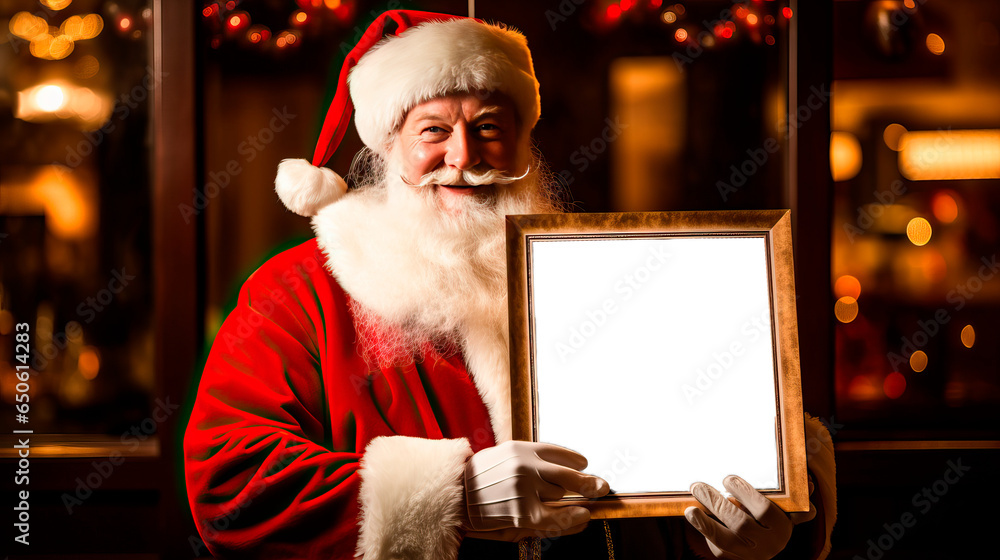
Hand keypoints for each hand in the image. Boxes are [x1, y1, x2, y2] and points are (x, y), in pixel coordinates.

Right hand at [462, 440, 608, 540]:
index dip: (576, 461)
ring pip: (561, 495)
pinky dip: (572, 518)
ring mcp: (525, 489)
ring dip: (568, 500)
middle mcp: (525, 465)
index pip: (558, 452)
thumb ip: (531, 459)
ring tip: (569, 506)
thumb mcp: (503, 457)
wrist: (452, 497)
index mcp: (520, 448)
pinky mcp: (523, 512)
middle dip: (589, 483)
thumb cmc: (479, 479)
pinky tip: (583, 517)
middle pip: (569, 475)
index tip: (584, 466)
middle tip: (603, 486)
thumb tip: (570, 466)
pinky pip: (556, 516)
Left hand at [684, 475, 816, 559]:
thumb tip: (809, 484)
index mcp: (782, 527)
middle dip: (717, 504)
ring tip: (690, 509)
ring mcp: (751, 555)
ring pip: (726, 541)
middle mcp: (769, 544)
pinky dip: (705, 534)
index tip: (728, 478)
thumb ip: (793, 497)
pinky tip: (695, 518)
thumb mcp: (785, 509)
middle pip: (741, 524)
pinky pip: (719, 550)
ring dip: (705, 524)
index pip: (764, 510)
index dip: (745, 493)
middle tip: (698, 486)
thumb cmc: (770, 518)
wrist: (764, 547)